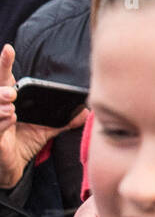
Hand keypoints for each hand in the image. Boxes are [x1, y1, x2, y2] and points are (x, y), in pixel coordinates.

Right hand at [0, 43, 89, 188]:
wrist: (12, 168)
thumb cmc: (24, 144)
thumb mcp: (46, 129)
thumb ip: (63, 120)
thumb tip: (85, 112)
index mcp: (8, 101)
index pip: (5, 78)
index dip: (5, 62)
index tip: (9, 49)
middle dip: (1, 86)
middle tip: (13, 93)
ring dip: (1, 106)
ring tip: (11, 111)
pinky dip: (1, 122)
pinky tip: (10, 120)